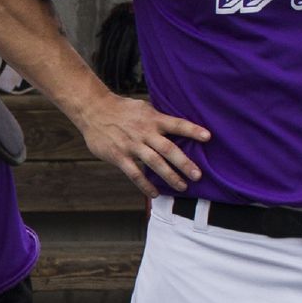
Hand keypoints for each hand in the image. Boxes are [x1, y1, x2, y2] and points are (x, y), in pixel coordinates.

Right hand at [73, 90, 209, 196]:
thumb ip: (158, 119)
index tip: (208, 137)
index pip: (177, 124)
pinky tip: (155, 194)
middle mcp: (144, 132)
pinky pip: (135, 173)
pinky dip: (145, 185)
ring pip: (154, 163)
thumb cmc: (121, 109)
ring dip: (170, 176)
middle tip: (198, 175)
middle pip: (168, 149)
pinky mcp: (119, 156)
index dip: (192, 130)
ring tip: (183, 187)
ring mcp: (132, 145)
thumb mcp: (143, 108)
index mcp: (152, 119)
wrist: (93, 110)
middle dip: (184, 163)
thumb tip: (176, 126)